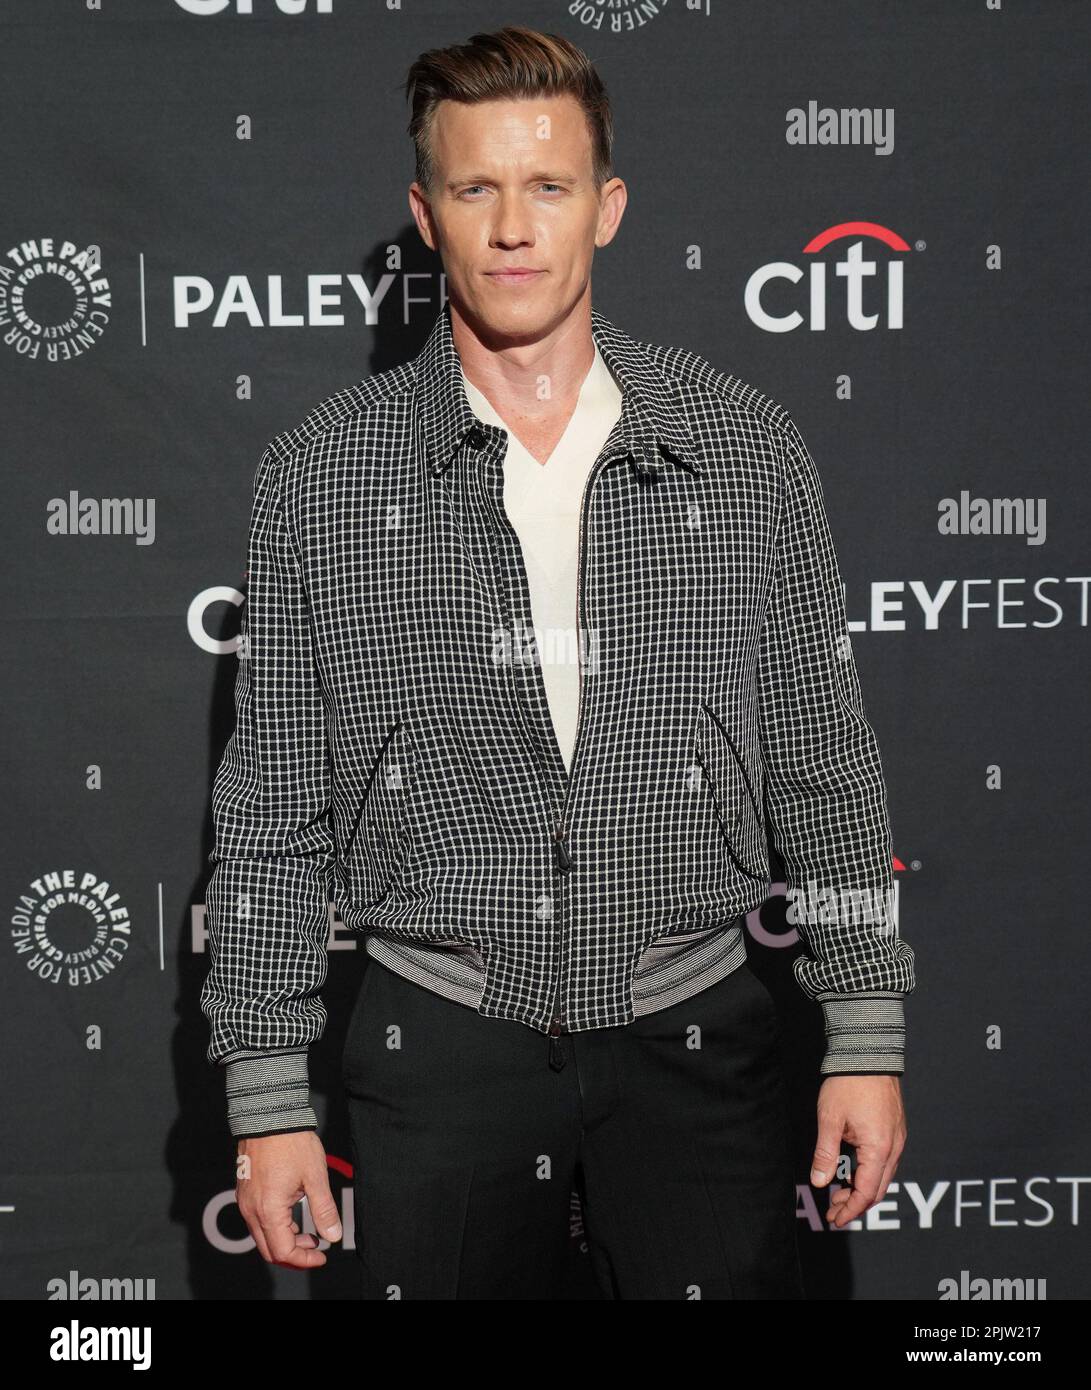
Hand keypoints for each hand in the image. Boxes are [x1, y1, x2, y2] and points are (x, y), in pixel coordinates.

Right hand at [236, 1130, 342, 1267]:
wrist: (269, 1115)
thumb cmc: (290, 1142)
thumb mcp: (315, 1177)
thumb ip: (324, 1209)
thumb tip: (333, 1233)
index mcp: (268, 1210)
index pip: (283, 1251)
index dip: (304, 1259)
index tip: (321, 1254)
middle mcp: (251, 1210)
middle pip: (269, 1249)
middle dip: (294, 1253)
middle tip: (316, 1246)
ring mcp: (245, 1201)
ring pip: (262, 1236)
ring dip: (285, 1239)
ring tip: (309, 1230)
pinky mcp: (245, 1191)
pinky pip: (257, 1220)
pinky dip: (275, 1226)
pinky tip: (293, 1214)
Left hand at [809, 1075, 906, 1228]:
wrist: (869, 1053)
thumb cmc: (848, 1083)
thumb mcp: (830, 1119)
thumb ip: (825, 1154)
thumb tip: (819, 1182)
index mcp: (879, 1148)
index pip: (866, 1192)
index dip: (850, 1210)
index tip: (834, 1219)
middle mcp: (894, 1147)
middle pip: (878, 1189)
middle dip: (856, 1204)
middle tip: (833, 1211)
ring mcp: (898, 1138)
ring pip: (883, 1176)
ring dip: (863, 1189)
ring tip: (839, 1193)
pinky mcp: (895, 1129)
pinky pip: (886, 1161)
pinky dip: (870, 1173)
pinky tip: (853, 1171)